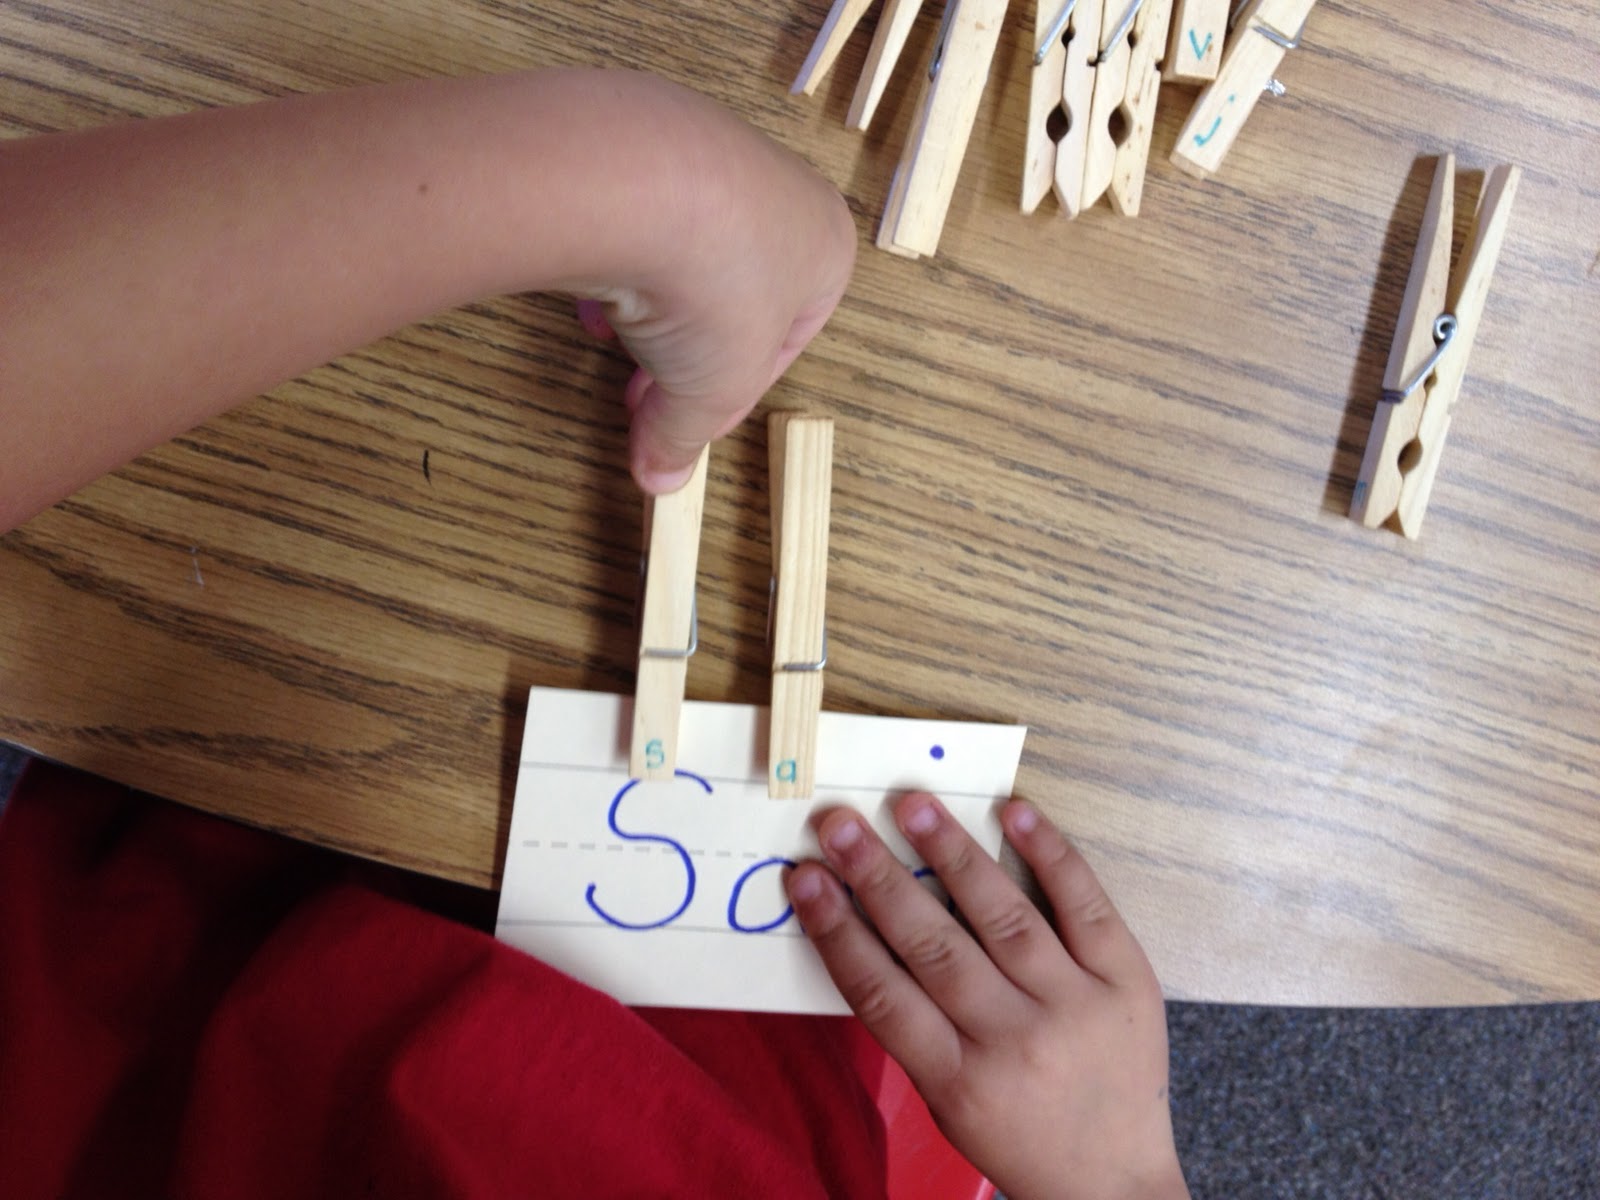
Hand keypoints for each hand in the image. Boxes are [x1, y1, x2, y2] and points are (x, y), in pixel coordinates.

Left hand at [572, 76, 855, 492]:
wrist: (637, 183)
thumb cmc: (713, 285)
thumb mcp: (712, 390)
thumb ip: (686, 437)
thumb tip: (661, 481)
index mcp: (827, 250)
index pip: (785, 340)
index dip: (729, 395)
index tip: (687, 425)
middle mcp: (780, 193)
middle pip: (729, 298)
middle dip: (682, 356)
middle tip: (640, 398)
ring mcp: (712, 157)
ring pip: (681, 256)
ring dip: (649, 309)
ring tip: (614, 339)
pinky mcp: (645, 139)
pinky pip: (634, 216)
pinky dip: (616, 258)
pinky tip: (589, 290)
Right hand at [785, 793, 1187, 1199]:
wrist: (1115, 1182)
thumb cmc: (1016, 1136)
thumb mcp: (946, 1100)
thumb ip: (912, 1025)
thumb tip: (864, 924)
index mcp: (959, 1080)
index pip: (883, 996)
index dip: (838, 933)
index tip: (805, 880)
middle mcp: (1016, 1040)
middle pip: (935, 947)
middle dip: (878, 879)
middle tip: (839, 825)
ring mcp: (1076, 1006)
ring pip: (1004, 916)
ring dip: (951, 853)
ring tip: (911, 805)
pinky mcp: (1127, 979)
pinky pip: (1085, 904)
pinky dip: (1049, 854)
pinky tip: (1014, 813)